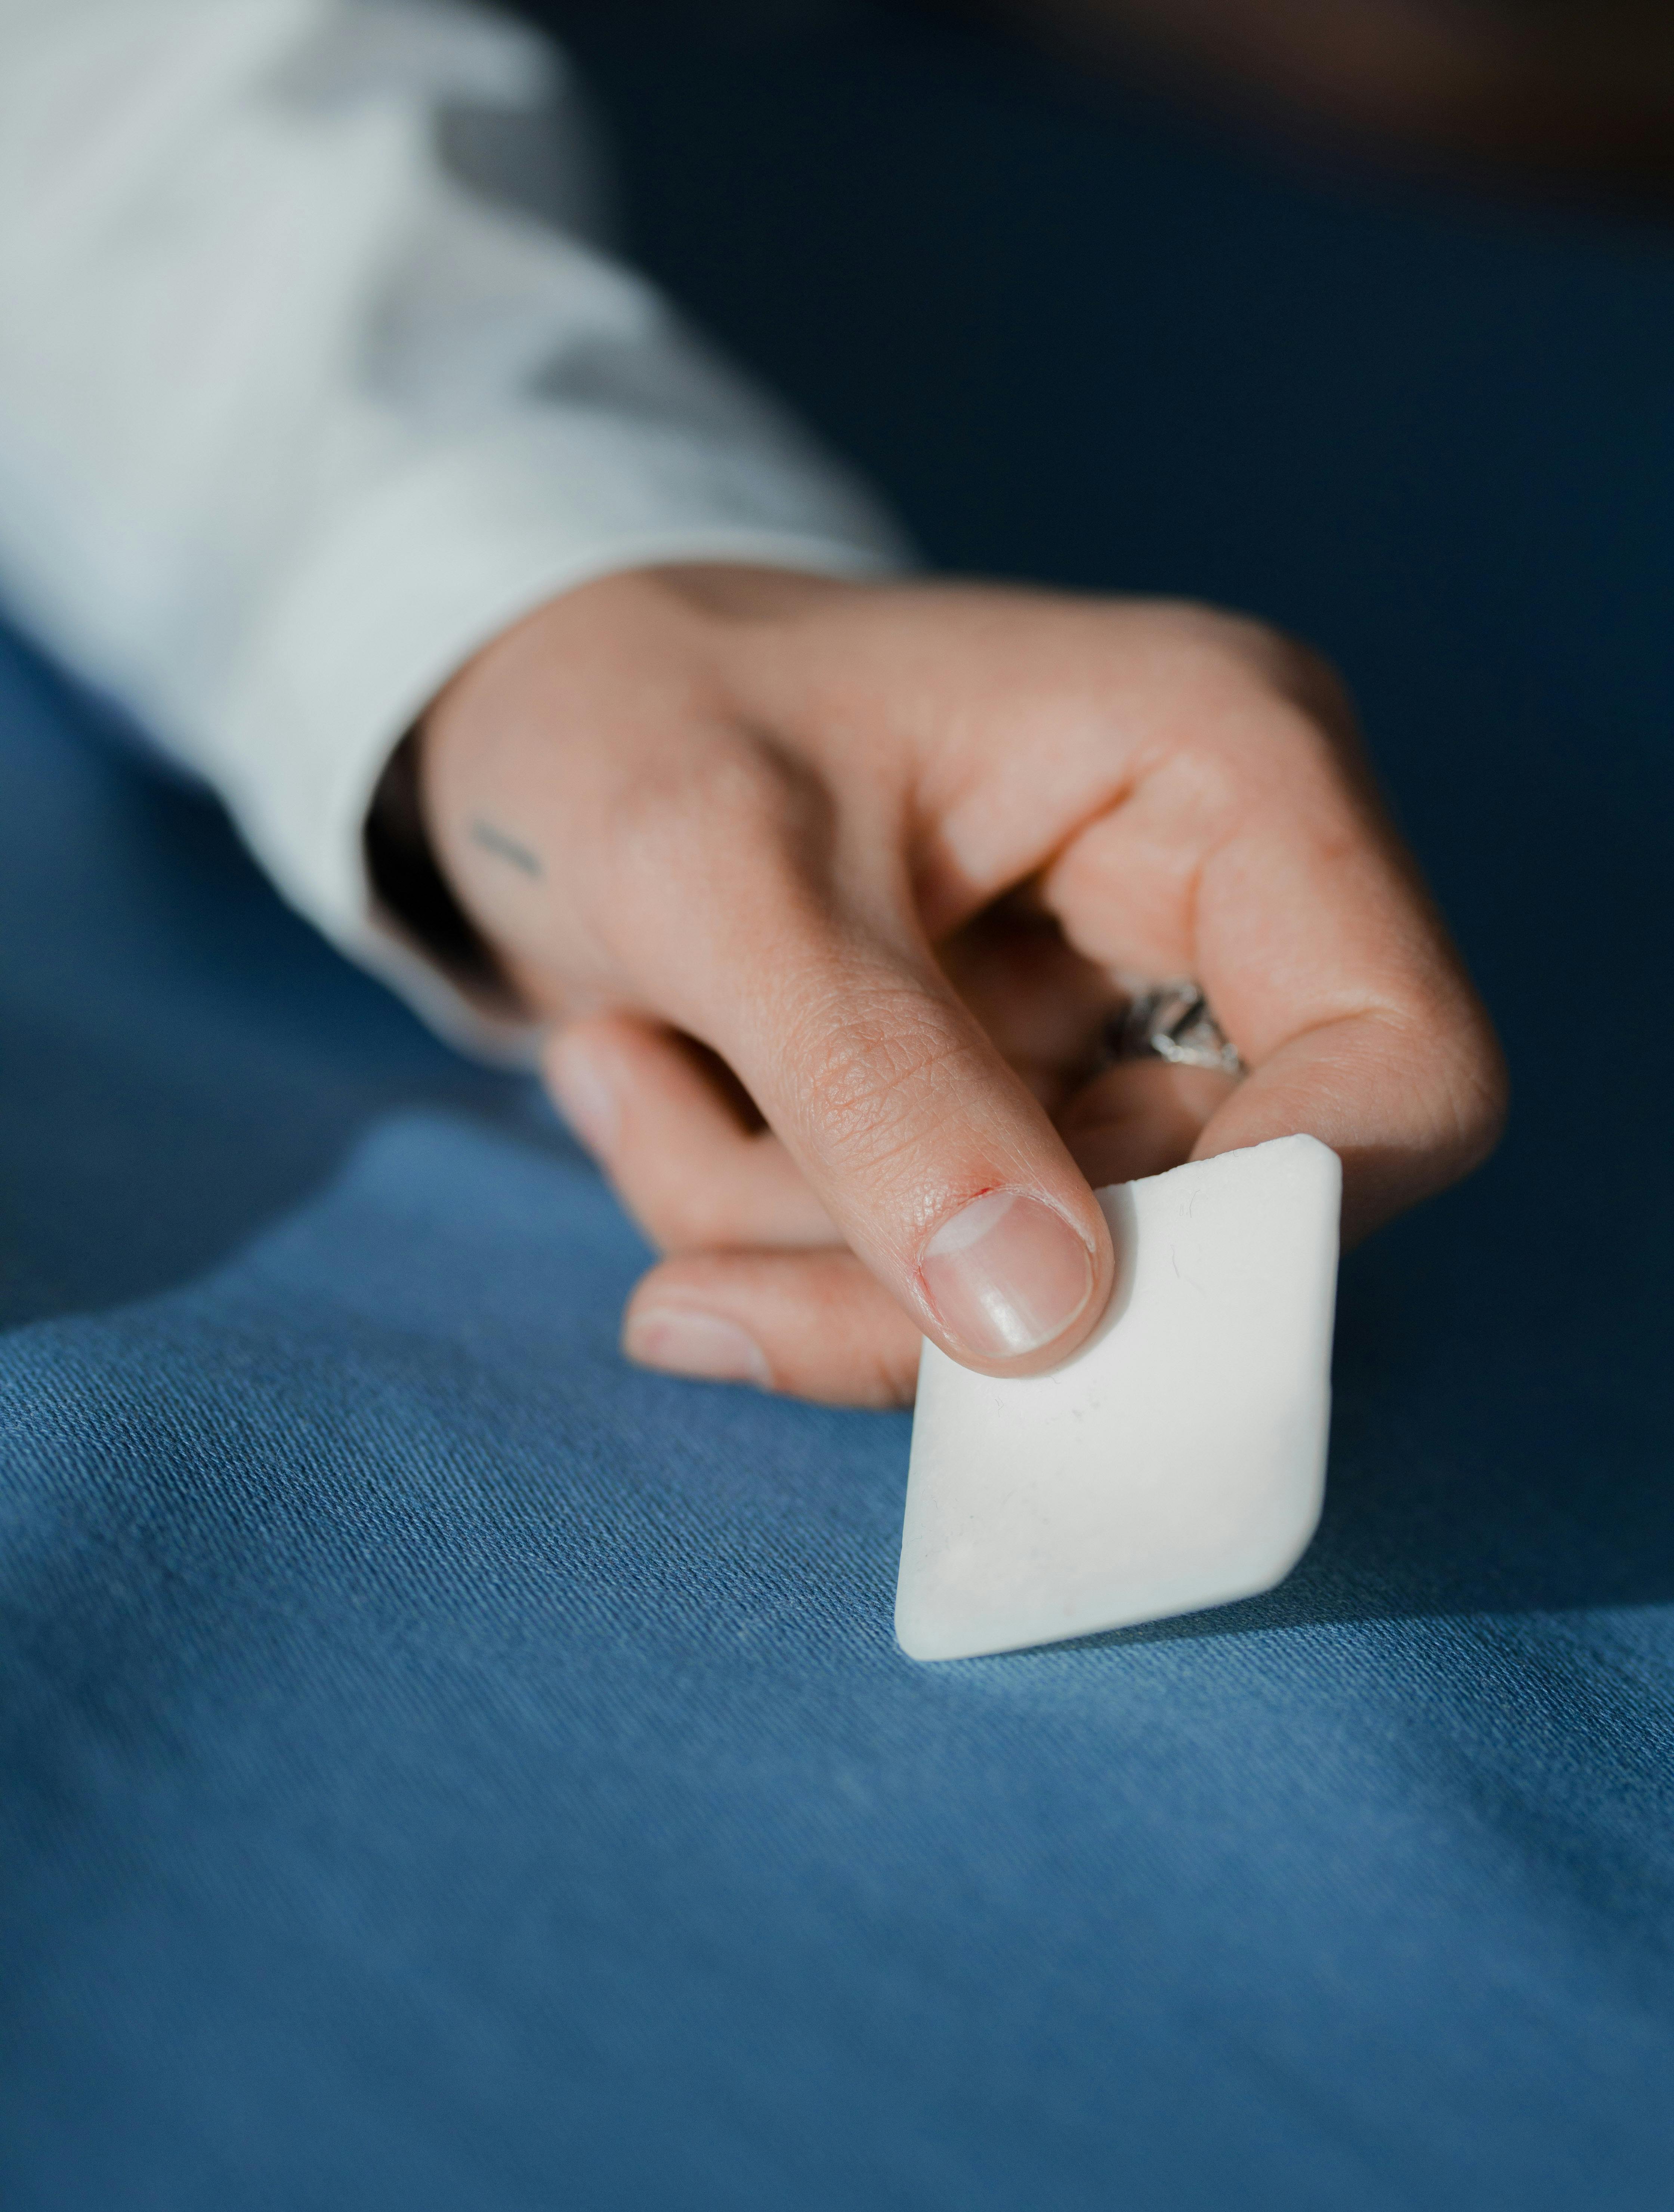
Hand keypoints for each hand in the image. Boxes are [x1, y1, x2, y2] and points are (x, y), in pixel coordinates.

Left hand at [415, 566, 1504, 1405]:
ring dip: (793, 1242)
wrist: (523, 708)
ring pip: (1035, 1280)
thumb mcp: (710, 868)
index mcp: (1228, 771)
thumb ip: (876, 1087)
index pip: (1399, 1068)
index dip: (1264, 1234)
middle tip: (691, 1285)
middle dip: (914, 1280)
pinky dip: (758, 1222)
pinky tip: (641, 1080)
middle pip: (1193, 1225)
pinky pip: (922, 1270)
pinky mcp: (1001, 1105)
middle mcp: (1208, 909)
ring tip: (626, 1072)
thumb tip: (1046, 1319)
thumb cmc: (624, 707)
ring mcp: (1101, 1024)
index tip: (1030, 1319)